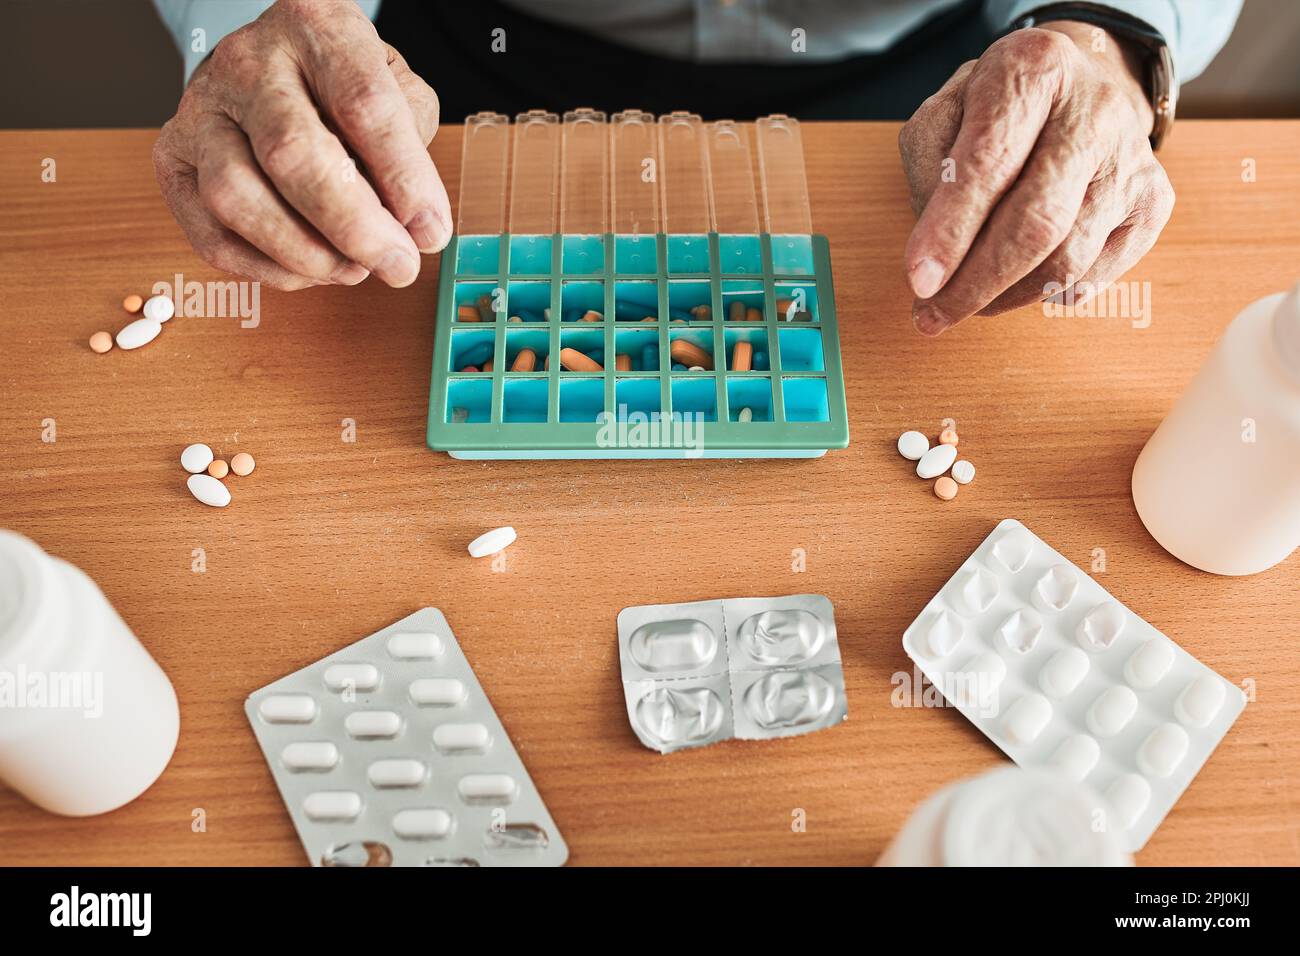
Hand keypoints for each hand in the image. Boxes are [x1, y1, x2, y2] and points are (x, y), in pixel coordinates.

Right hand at [153, 0, 450, 290]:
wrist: (275, 65)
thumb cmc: (343, 85)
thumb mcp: (396, 88)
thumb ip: (410, 146)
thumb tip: (414, 226)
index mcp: (315, 28)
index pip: (362, 105)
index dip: (402, 178)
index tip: (430, 230)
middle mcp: (247, 63)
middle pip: (291, 154)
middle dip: (354, 227)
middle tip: (398, 266)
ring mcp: (199, 109)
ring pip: (236, 197)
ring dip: (305, 253)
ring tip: (354, 269)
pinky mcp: (172, 159)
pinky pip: (211, 234)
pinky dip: (267, 269)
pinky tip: (311, 269)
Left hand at [898, 22, 1173, 334]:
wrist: (1081, 84)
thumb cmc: (999, 109)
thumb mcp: (945, 114)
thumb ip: (930, 171)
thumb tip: (938, 255)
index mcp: (1035, 72)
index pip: (990, 164)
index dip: (951, 231)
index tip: (919, 281)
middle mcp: (1096, 111)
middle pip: (1037, 223)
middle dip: (975, 284)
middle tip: (930, 316)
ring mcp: (1133, 159)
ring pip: (1067, 260)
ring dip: (1004, 298)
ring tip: (966, 299)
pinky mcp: (1153, 203)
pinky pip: (1093, 277)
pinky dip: (1044, 295)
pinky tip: (1017, 282)